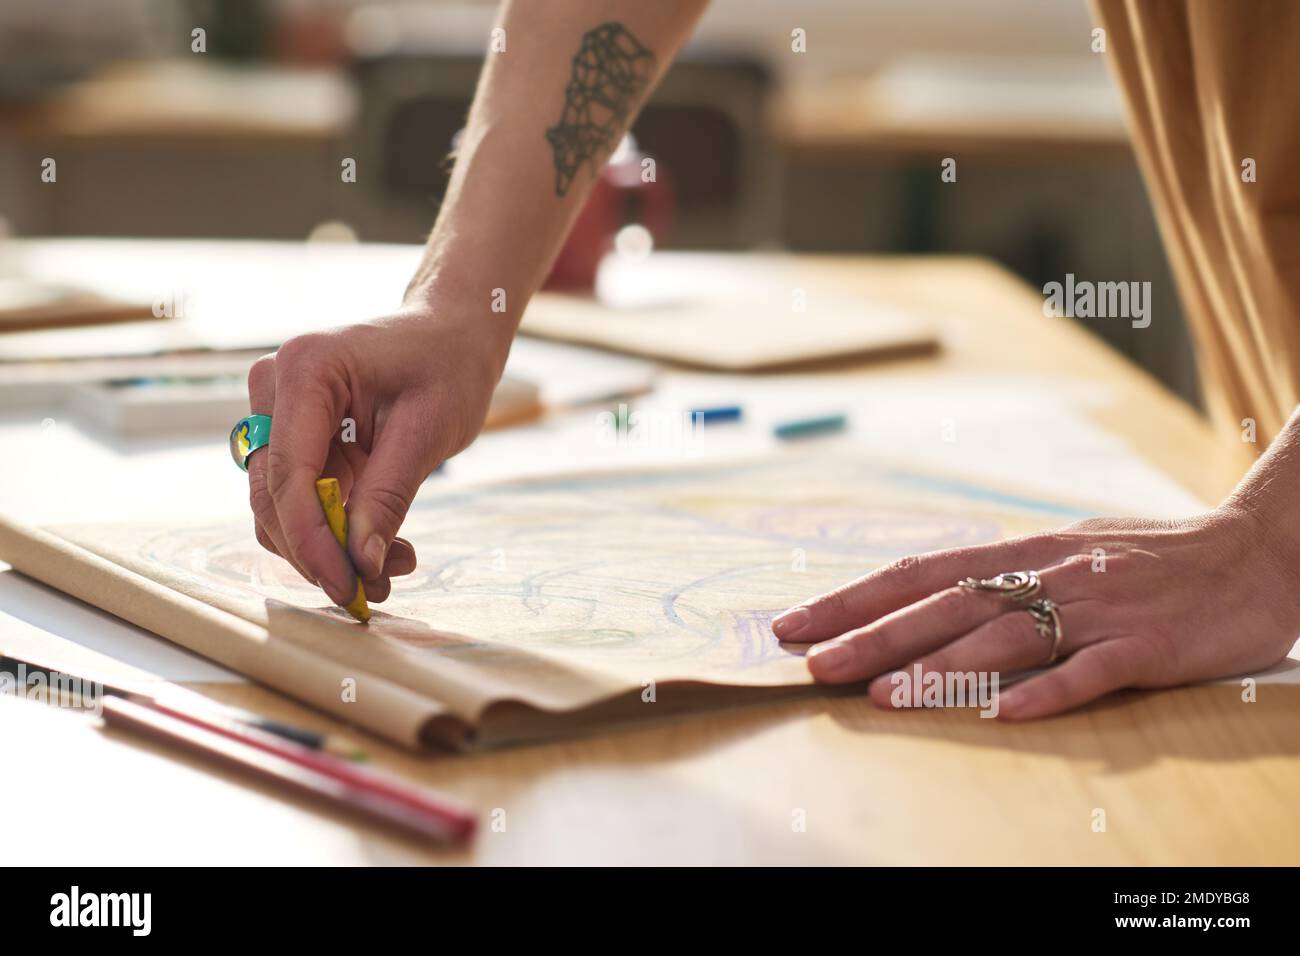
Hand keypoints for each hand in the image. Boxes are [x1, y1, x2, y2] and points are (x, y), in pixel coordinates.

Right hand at [245, 306, 504, 608]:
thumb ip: (388, 496)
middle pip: (273, 497)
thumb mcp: (428, 430)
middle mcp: (274, 387)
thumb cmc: (447, 366)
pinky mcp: (290, 436)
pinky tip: (381, 547)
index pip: (288, 474)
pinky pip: (297, 498)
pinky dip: (332, 530)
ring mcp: (275, 411)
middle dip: (320, 552)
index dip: (312, 540)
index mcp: (306, 369)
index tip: (346, 586)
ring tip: (393, 567)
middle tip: (375, 591)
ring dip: (328, 547)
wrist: (450, 334)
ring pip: (279, 506)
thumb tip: (361, 563)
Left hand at [771, 508, 1299, 717]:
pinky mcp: (1147, 645)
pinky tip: (1006, 717)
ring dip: (939, 668)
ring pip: (1005, 638)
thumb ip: (997, 574)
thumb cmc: (1144, 558)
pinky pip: (1092, 672)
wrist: (1252, 552)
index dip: (853, 599)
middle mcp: (1047, 574)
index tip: (794, 623)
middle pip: (944, 606)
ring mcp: (1097, 609)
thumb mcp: (1061, 551)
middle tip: (812, 665)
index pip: (917, 573)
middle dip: (871, 637)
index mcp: (1020, 551)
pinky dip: (1049, 693)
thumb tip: (922, 596)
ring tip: (880, 696)